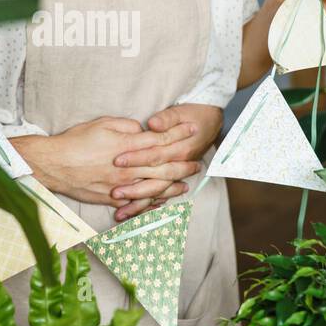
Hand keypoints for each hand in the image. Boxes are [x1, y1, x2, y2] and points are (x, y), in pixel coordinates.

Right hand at [11, 117, 201, 214]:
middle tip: (197, 162)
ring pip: (154, 187)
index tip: (192, 129)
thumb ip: (126, 126)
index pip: (160, 140)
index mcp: (126, 146)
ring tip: (185, 184)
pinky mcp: (112, 198)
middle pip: (164, 167)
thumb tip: (142, 130)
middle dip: (183, 164)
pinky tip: (161, 200)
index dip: (178, 134)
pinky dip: (152, 202)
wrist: (54, 165)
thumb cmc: (76, 141)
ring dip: (173, 186)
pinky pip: (137, 202)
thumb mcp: (102, 123)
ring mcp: (121, 186)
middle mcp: (128, 168)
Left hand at [110, 104, 222, 219]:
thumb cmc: (194, 115)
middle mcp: (179, 165)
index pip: (155, 155)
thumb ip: (166, 118)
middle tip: (114, 192)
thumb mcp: (181, 112)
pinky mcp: (173, 179)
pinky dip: (146, 207)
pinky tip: (131, 213)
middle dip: (134, 188)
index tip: (117, 161)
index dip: (136, 158)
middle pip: (155, 180)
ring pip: (157, 194)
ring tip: (120, 213)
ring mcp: (177, 174)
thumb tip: (152, 124)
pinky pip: (160, 197)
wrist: (212, 122)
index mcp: (181, 149)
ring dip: (139, 204)